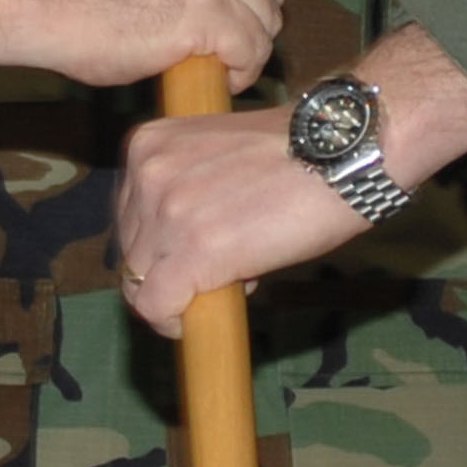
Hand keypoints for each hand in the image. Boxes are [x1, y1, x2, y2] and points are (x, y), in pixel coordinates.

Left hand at [111, 106, 360, 333]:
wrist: (340, 153)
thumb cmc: (297, 153)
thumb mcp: (219, 155)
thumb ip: (189, 187)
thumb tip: (179, 247)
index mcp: (148, 144)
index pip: (127, 216)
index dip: (159, 244)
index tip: (190, 254)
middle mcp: (147, 173)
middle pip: (130, 250)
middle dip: (168, 270)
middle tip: (220, 270)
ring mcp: (165, 212)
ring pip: (138, 282)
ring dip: (177, 294)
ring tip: (228, 280)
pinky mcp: (191, 252)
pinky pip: (155, 307)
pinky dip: (172, 322)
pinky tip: (202, 317)